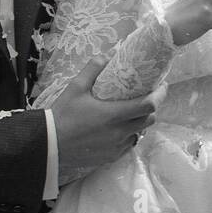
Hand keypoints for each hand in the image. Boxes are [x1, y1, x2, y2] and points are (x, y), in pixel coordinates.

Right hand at [53, 57, 162, 182]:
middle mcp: (120, 132)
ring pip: (140, 132)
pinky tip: (119, 128)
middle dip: (152, 107)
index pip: (148, 105)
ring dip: (140, 122)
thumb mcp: (75, 87)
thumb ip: (92, 69)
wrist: (50, 144)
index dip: (160, 94)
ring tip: (132, 112)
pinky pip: (129, 144)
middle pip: (149, 119)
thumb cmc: (63, 115)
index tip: (161, 85)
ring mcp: (117, 146)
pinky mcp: (111, 157)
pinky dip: (129, 134)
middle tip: (147, 96)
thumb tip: (106, 56)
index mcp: (114, 114)